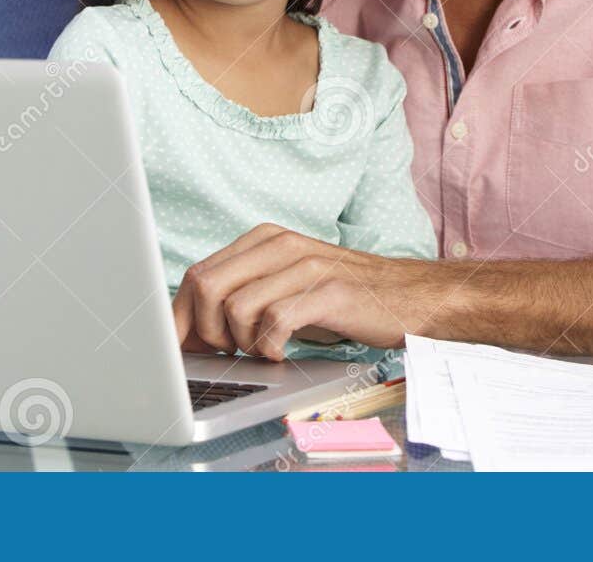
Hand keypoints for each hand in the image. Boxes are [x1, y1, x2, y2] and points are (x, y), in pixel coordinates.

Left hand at [170, 224, 456, 360]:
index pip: (197, 275)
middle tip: (227, 353)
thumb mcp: (289, 285)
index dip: (181, 318)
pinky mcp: (329, 291)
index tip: (182, 349)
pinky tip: (283, 352)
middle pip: (206, 287)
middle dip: (205, 332)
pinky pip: (275, 322)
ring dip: (239, 343)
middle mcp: (281, 245)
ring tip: (260, 351)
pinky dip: (269, 347)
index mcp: (264, 239)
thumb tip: (189, 330)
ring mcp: (305, 265)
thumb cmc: (346, 298)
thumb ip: (244, 294)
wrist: (411, 297)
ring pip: (236, 307)